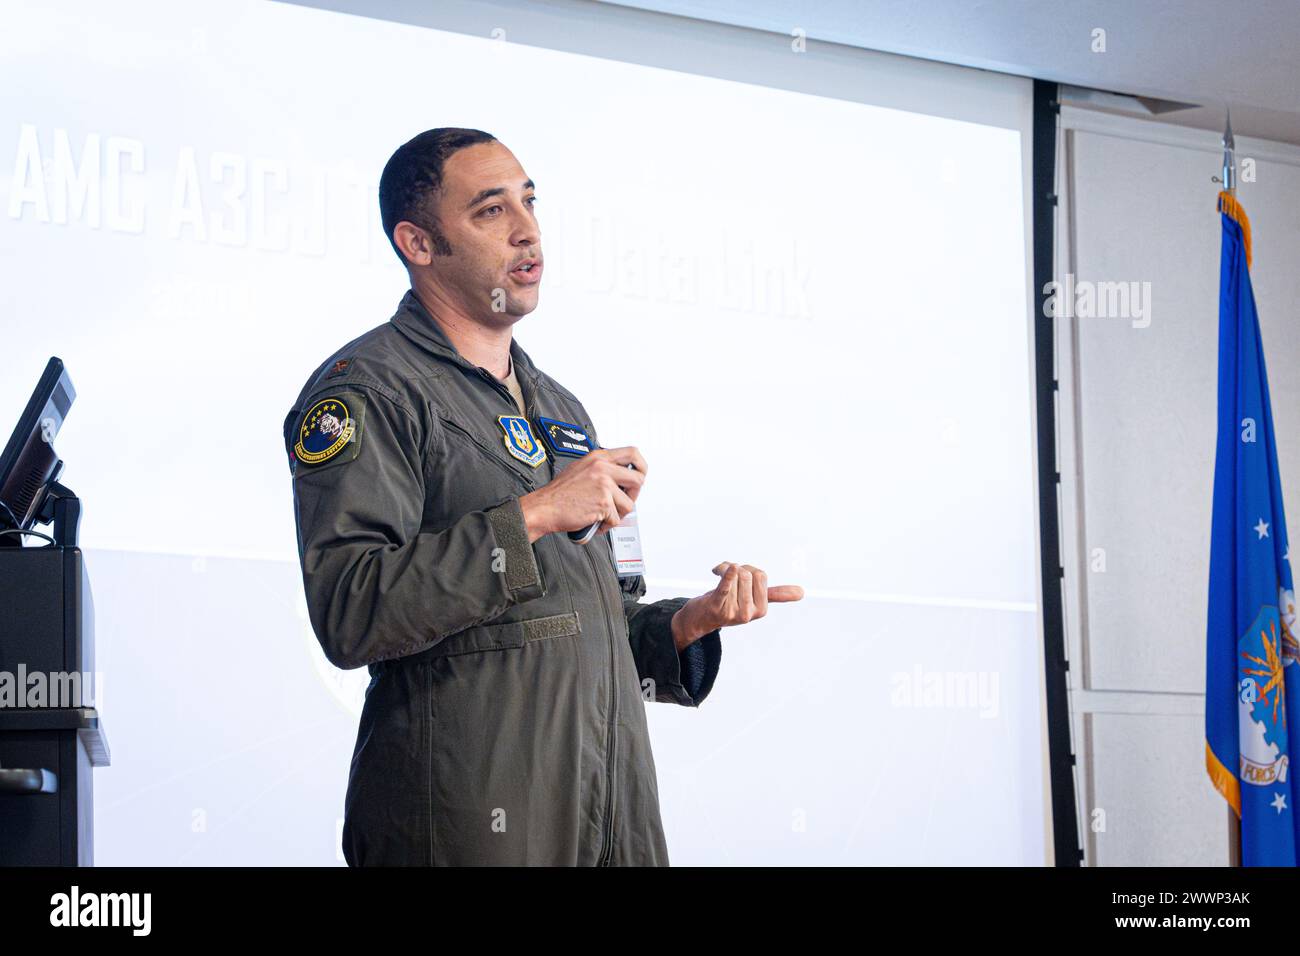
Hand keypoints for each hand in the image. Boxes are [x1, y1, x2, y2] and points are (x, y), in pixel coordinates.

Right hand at [518, 446, 647, 542]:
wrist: (544, 507)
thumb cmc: (558, 492)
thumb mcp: (580, 468)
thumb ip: (601, 468)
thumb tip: (620, 476)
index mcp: (598, 457)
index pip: (632, 453)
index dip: (641, 466)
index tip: (639, 475)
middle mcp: (602, 468)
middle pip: (638, 479)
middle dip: (634, 495)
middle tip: (623, 501)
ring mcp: (604, 484)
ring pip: (629, 503)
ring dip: (618, 513)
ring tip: (604, 514)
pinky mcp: (603, 502)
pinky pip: (616, 518)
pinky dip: (607, 524)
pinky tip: (596, 521)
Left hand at [670, 562, 804, 650]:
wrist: (701, 619)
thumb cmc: (729, 605)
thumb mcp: (754, 601)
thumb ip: (777, 595)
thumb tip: (802, 592)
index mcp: (761, 609)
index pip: (760, 575)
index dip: (749, 570)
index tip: (740, 576)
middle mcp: (749, 613)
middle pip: (748, 573)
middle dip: (737, 568)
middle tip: (727, 575)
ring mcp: (733, 612)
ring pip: (735, 574)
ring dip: (724, 568)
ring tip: (718, 575)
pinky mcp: (717, 606)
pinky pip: (725, 588)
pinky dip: (727, 576)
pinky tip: (728, 568)